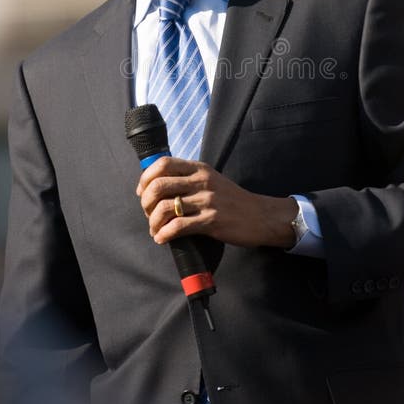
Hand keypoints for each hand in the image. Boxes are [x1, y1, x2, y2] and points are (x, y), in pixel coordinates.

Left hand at [136, 157, 297, 248]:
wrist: (261, 216)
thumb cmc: (233, 200)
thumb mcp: (212, 180)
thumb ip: (189, 178)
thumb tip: (158, 186)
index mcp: (199, 168)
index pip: (162, 164)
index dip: (146, 178)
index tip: (143, 192)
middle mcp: (202, 181)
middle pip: (158, 186)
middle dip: (146, 203)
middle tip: (149, 214)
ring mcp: (207, 200)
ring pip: (164, 208)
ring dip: (153, 222)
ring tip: (155, 230)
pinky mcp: (211, 221)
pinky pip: (178, 227)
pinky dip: (164, 235)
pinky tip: (162, 238)